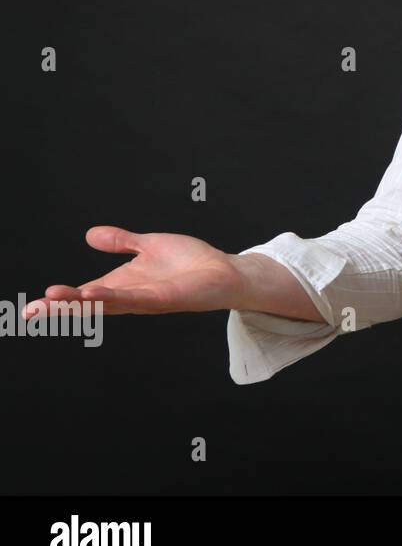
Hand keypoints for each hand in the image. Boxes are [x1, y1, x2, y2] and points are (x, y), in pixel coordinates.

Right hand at [22, 226, 245, 318]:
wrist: (225, 271)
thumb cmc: (191, 262)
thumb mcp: (148, 245)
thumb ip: (121, 241)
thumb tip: (90, 235)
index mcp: (123, 284)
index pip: (85, 294)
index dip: (60, 300)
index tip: (31, 307)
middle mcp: (131, 296)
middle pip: (89, 304)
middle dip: (61, 307)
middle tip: (31, 311)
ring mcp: (147, 300)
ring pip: (107, 304)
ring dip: (81, 302)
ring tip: (54, 299)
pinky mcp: (165, 299)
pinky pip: (135, 299)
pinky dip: (114, 297)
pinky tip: (94, 294)